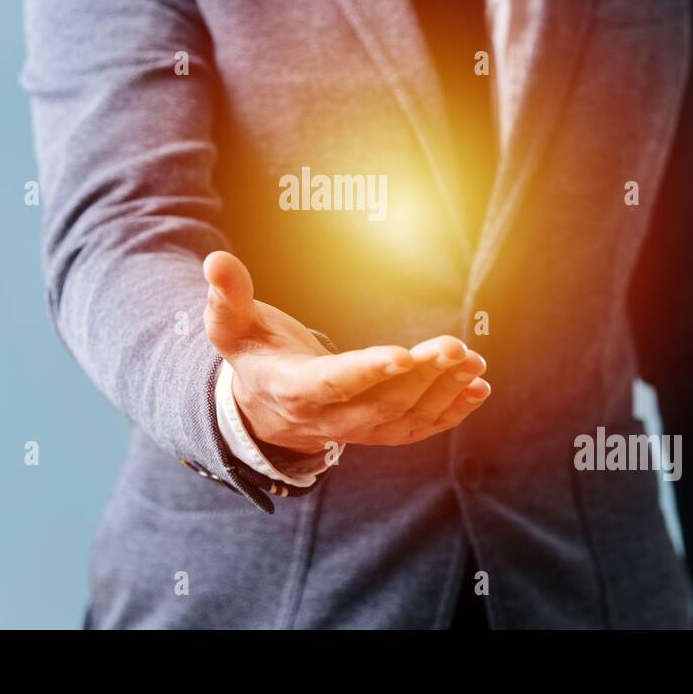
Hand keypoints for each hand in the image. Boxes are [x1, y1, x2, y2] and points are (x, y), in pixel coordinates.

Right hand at [202, 251, 489, 455]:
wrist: (261, 406)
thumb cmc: (252, 353)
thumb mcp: (230, 325)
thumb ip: (225, 296)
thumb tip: (214, 260)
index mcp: (291, 390)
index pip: (333, 384)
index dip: (368, 372)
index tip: (403, 354)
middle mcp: (326, 419)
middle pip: (380, 403)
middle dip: (422, 376)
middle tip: (456, 347)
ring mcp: (353, 430)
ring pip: (402, 418)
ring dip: (443, 392)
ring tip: (474, 362)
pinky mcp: (374, 433)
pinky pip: (414, 430)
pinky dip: (449, 413)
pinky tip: (477, 389)